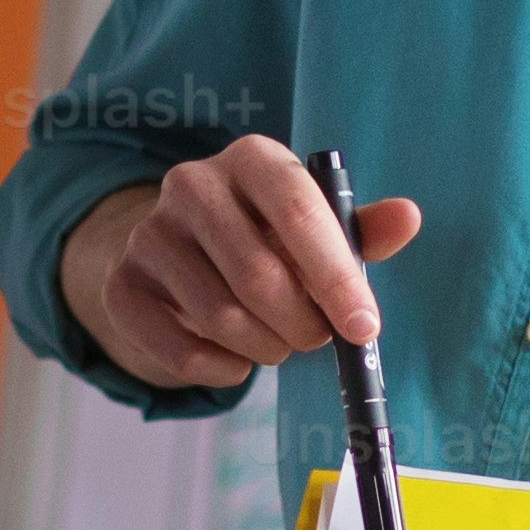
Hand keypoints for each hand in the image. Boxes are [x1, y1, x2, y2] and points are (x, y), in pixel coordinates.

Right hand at [59, 138, 420, 393]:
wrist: (183, 253)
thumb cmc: (269, 238)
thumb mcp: (317, 227)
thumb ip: (361, 230)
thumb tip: (408, 218)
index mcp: (252, 158)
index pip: (298, 210)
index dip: (335, 275)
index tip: (364, 327)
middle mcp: (191, 184)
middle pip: (258, 275)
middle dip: (301, 324)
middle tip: (317, 339)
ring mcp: (148, 234)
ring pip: (220, 318)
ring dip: (265, 349)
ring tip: (277, 341)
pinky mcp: (121, 285)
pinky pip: (181, 351)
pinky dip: (223, 370)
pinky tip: (237, 358)